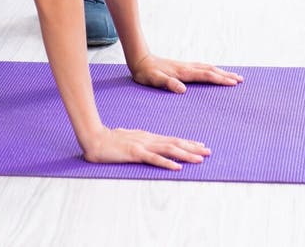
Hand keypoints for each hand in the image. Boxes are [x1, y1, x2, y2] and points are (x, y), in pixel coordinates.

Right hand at [84, 126, 210, 168]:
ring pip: (169, 150)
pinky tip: (177, 167)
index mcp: (148, 137)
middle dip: (192, 148)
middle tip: (208, 151)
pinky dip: (167, 163)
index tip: (200, 146)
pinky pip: (154, 159)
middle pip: (174, 143)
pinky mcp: (135, 153)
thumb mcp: (129, 139)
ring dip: (185, 155)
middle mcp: (148, 139)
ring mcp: (142, 145)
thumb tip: (150, 145)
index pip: (172, 140)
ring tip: (199, 159)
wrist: (95, 139)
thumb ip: (141, 142)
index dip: (187, 143)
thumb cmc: (110, 140)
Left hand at [132, 54, 242, 93]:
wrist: (140, 59)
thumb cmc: (146, 73)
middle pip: (210, 70)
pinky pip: (201, 68)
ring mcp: (185, 66)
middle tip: (241, 79)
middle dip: (226, 75)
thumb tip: (182, 89)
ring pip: (207, 68)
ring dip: (220, 71)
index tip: (233, 83)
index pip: (205, 76)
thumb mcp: (154, 80)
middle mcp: (186, 68)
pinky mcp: (182, 67)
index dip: (220, 79)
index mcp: (183, 73)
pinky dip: (211, 70)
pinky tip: (213, 72)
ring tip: (232, 75)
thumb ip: (168, 83)